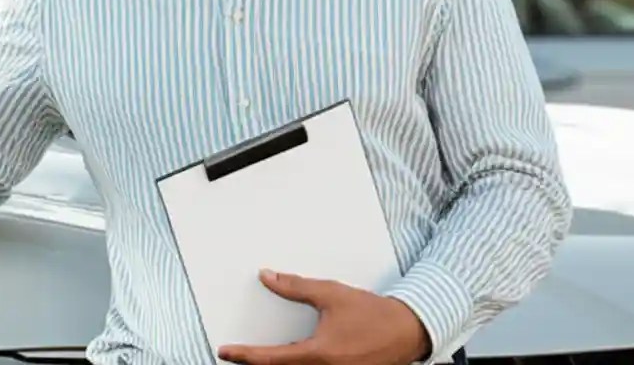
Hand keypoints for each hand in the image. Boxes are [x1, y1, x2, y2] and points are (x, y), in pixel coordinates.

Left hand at [218, 270, 430, 364]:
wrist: (407, 330)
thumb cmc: (374, 315)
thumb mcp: (332, 294)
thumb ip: (296, 287)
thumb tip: (268, 277)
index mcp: (318, 355)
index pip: (271, 359)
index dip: (244, 356)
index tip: (226, 351)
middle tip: (235, 356)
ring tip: (257, 358)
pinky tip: (289, 357)